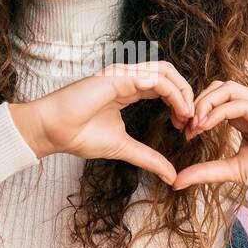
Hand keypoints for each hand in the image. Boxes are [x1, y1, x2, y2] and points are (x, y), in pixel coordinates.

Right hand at [10, 61, 195, 184]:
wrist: (54, 131)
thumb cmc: (80, 136)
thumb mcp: (124, 148)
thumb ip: (148, 158)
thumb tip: (171, 176)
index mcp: (129, 90)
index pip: (165, 87)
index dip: (181, 103)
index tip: (186, 126)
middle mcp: (128, 79)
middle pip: (170, 74)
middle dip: (187, 94)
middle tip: (193, 120)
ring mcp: (123, 75)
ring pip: (166, 71)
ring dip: (183, 92)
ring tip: (188, 115)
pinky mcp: (118, 77)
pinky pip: (154, 78)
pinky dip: (173, 92)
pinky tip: (178, 111)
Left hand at [172, 81, 247, 216]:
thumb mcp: (233, 172)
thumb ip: (206, 172)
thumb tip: (176, 180)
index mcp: (246, 116)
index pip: (215, 97)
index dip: (194, 109)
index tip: (180, 131)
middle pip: (218, 87)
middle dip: (196, 102)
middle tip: (182, 125)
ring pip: (228, 89)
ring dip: (205, 103)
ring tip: (193, 125)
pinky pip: (241, 104)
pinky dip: (218, 112)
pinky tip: (205, 127)